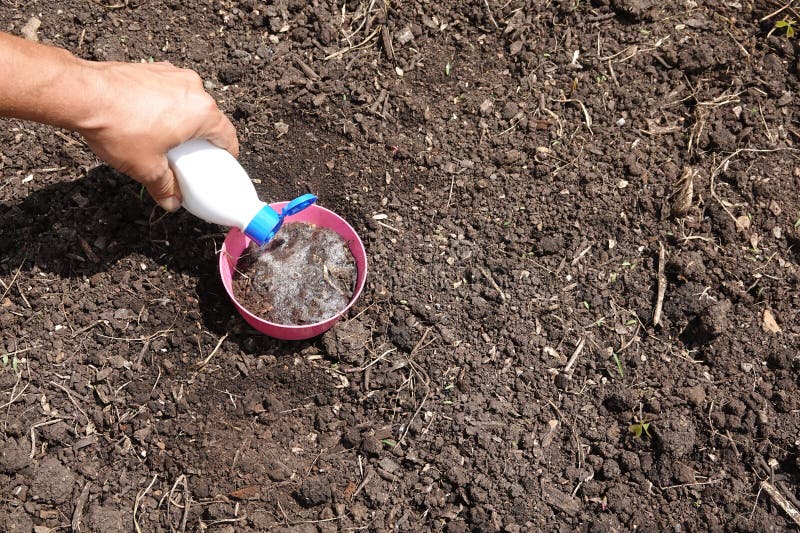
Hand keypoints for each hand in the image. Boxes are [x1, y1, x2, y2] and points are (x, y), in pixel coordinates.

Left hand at [75, 60, 238, 210]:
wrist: (82, 94)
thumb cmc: (119, 128)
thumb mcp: (146, 168)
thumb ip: (165, 187)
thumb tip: (172, 202)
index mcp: (202, 113)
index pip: (228, 136)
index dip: (227, 154)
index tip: (220, 164)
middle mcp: (193, 88)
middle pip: (208, 118)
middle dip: (200, 137)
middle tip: (189, 156)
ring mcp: (172, 74)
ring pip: (187, 102)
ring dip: (181, 119)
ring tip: (164, 137)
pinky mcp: (152, 68)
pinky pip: (168, 90)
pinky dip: (164, 105)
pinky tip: (146, 119)